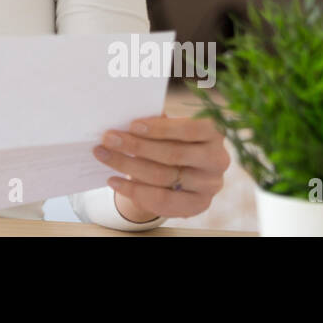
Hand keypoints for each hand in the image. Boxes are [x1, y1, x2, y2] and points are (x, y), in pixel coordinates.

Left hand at [92, 115, 228, 221]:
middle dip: (136, 145)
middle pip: (173, 154)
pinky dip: (134, 190)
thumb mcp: (170, 130)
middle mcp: (217, 159)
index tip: (132, 125)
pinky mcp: (198, 205)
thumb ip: (158, 124)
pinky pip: (162, 200)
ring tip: (104, 155)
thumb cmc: (174, 141)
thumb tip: (127, 117)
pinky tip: (114, 180)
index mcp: (214, 133)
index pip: (189, 129)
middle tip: (108, 139)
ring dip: (128, 165)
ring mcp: (210, 185)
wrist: (185, 175)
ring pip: (163, 177)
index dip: (160, 128)